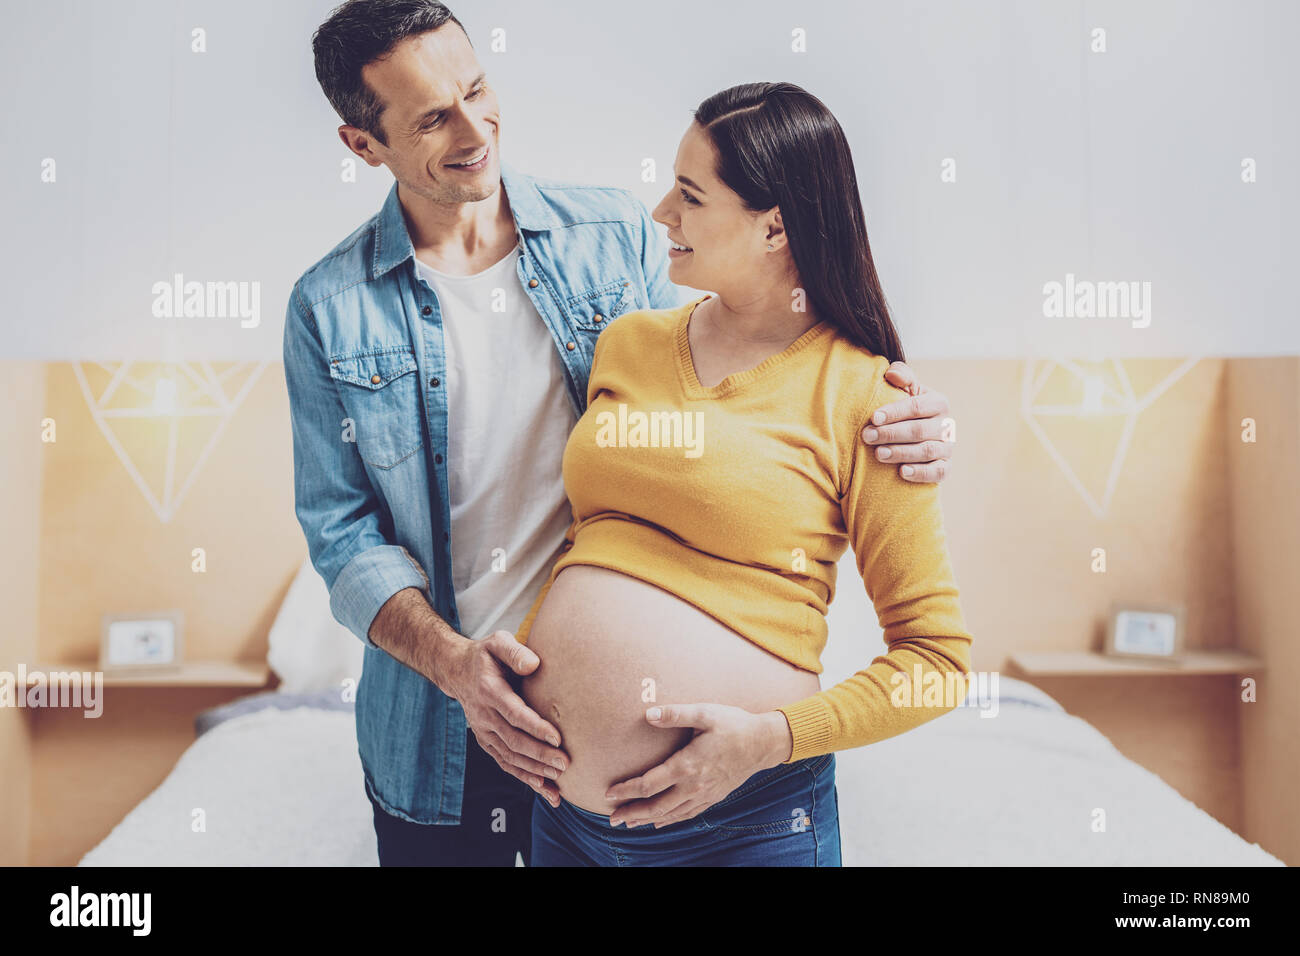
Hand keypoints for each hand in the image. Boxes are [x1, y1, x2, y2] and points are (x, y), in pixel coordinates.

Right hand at [443, 630, 568, 807]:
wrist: (457, 671)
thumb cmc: (486, 655)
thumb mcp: (498, 642)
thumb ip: (515, 651)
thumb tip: (534, 665)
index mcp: (489, 690)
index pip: (514, 713)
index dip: (535, 727)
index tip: (557, 738)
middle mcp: (484, 715)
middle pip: (514, 740)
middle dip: (540, 755)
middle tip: (565, 764)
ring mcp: (484, 731)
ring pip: (510, 757)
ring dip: (534, 772)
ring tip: (558, 782)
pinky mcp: (487, 741)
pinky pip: (505, 763)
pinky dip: (524, 778)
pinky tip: (544, 789)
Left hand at [603, 704, 790, 828]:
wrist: (763, 743)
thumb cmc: (733, 724)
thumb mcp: (705, 713)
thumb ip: (675, 714)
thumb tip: (648, 714)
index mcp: (688, 765)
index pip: (649, 784)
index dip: (627, 790)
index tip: (608, 793)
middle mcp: (694, 785)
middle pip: (656, 806)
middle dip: (632, 813)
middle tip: (611, 819)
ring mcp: (704, 794)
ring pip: (671, 814)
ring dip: (647, 820)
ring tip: (628, 823)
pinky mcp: (713, 797)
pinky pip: (687, 815)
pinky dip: (670, 820)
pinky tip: (659, 822)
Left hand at [862, 360, 953, 482]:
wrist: (915, 435)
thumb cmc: (905, 409)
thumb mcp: (905, 390)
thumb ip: (901, 376)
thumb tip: (891, 374)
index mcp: (939, 402)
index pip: (917, 407)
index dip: (895, 412)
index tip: (873, 418)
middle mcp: (946, 425)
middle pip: (919, 430)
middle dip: (891, 433)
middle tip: (868, 436)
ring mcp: (947, 447)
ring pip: (928, 451)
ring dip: (902, 453)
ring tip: (879, 454)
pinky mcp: (946, 467)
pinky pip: (938, 472)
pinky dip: (921, 473)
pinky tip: (902, 472)